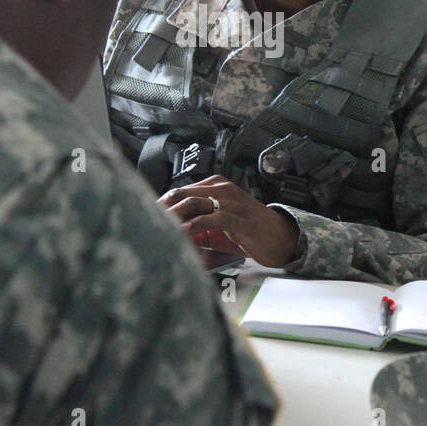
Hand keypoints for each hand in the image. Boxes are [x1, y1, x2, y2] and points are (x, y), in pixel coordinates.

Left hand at [158, 175, 300, 267]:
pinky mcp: (239, 218)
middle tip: (145, 222)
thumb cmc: (250, 231)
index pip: (180, 190)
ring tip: (158, 227)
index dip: (161, 204)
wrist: (281, 239)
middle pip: (182, 193)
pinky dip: (193, 226)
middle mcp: (222, 189)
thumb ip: (196, 228)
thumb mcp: (219, 228)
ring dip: (173, 216)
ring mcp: (232, 202)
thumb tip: (172, 234)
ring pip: (194, 203)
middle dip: (162, 208)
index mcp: (216, 186)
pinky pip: (211, 218)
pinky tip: (181, 234)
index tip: (145, 216)